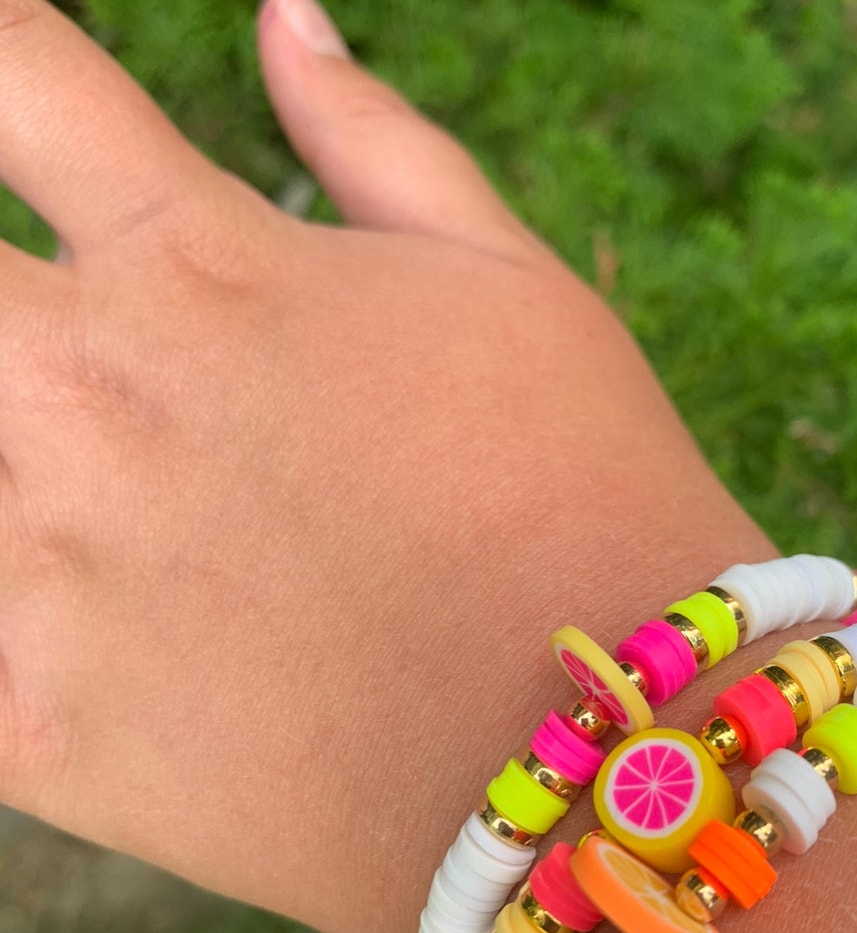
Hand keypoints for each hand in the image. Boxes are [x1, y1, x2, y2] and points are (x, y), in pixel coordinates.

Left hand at [0, 0, 770, 932]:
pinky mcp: (42, 729)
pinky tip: (50, 616)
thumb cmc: (588, 491)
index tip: (6, 85)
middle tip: (49, 339)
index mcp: (205, 268)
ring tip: (78, 459)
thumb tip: (283, 19)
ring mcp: (48, 571)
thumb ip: (378, 145)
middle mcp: (94, 398)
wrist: (601, 741)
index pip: (16, 73)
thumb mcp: (512, 286)